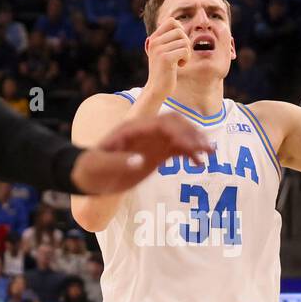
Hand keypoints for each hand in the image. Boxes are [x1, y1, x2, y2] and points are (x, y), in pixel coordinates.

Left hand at [72, 112, 211, 194]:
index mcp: (131, 130)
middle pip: (173, 124)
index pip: (159, 124)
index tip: (188, 146)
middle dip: (191, 134)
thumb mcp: (100, 168)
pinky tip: (200, 162)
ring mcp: (151, 141)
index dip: (176, 132)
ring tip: (211, 153)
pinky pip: (177, 149)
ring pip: (179, 135)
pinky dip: (190, 153)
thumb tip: (139, 162)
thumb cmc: (91, 170)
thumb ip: (118, 163)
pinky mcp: (155, 153)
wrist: (90, 177)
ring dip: (195, 141)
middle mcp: (144, 132)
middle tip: (206, 148)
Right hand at [144, 19, 191, 98]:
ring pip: (184, 42)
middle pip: (180, 31)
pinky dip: (186, 59)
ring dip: (186, 52)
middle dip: (185, 43)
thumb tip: (177, 22)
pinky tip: (180, 65)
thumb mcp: (162, 52)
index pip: (172, 21)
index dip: (181, 30)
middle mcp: (155, 42)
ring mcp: (159, 49)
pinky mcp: (166, 58)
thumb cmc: (163, 71)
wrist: (156, 89)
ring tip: (180, 61)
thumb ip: (167, 38)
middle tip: (181, 54)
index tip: (179, 43)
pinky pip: (185, 51)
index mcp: (153, 38)